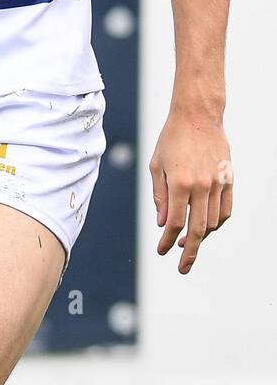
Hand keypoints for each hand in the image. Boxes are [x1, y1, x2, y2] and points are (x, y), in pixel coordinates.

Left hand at [149, 108, 232, 273]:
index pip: (174, 222)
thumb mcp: (156, 165)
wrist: (198, 117)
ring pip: (213, 221)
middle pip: (197, 229)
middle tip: (182, 267)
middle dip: (189, 251)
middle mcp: (201, 186)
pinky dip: (217, 223)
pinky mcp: (228, 180)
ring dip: (202, 237)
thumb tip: (161, 223)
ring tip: (188, 244)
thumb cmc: (171, 139)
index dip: (167, 240)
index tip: (162, 251)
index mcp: (179, 183)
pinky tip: (207, 228)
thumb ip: (159, 195)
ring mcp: (217, 184)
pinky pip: (225, 209)